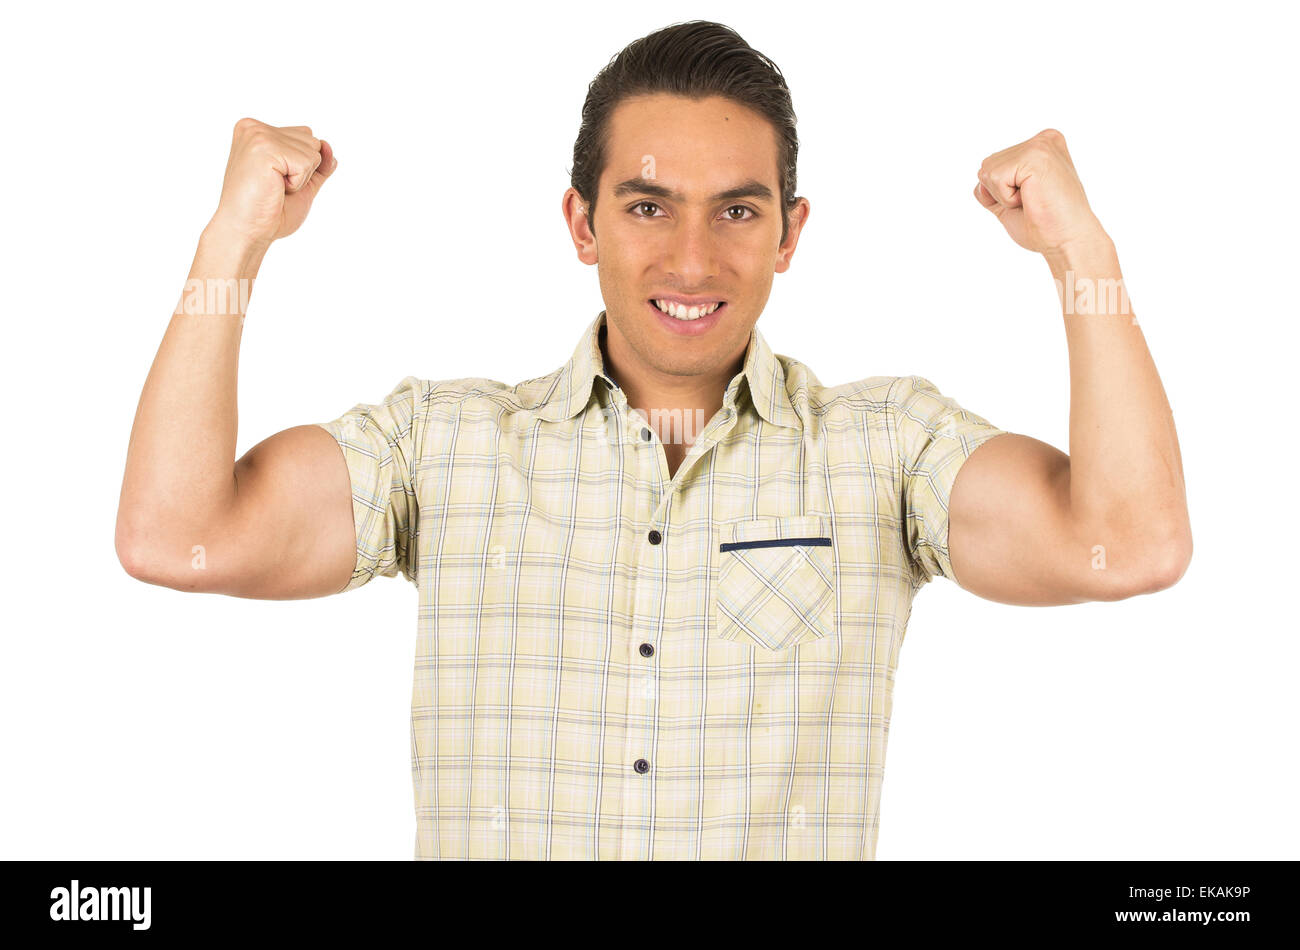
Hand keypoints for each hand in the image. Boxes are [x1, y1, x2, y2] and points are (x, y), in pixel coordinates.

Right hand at [208, 118, 337, 246]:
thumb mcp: (301, 183)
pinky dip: (298, 183)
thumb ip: (317, 164)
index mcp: (256, 131)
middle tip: (274, 187)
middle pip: (312, 141)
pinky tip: (274, 188)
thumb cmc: (268, 212)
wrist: (247, 232)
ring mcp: (258, 135)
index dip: (302, 167)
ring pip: (313, 151)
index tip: (275, 181)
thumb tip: (328, 145)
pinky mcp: (265, 147)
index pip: (306, 136)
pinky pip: (307, 162)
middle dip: (303, 170)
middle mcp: (254, 127)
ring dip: (300, 177)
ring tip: (273, 187)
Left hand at [973, 128, 1105, 255]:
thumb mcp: (1009, 203)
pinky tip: (1032, 199)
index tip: (1032, 200)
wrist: (1067, 242)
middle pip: (987, 165)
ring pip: (987, 170)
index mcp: (1041, 147)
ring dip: (1003, 195)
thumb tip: (980, 174)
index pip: (994, 165)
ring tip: (1033, 200)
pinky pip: (995, 178)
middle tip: (1032, 202)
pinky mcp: (1035, 155)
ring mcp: (1040, 145)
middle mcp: (1043, 140)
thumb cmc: (1044, 226)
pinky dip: (1006, 198)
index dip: (1001, 192)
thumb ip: (993, 186)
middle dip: (1000, 193)